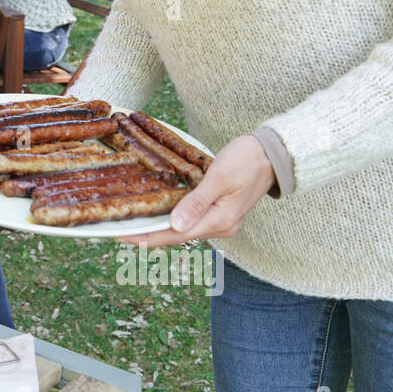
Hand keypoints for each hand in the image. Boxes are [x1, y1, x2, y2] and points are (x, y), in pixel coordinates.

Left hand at [118, 134, 274, 247]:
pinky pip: (190, 219)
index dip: (147, 237)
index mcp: (219, 221)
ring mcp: (220, 221)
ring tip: (132, 223)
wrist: (273, 154)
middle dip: (148, 234)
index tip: (123, 237)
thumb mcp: (220, 178)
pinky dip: (172, 217)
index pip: (175, 236)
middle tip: (119, 229)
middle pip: (176, 236)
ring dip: (159, 227)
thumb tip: (175, 225)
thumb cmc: (247, 160)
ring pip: (182, 228)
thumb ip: (198, 202)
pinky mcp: (219, 212)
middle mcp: (219, 227)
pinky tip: (157, 211)